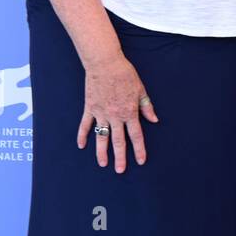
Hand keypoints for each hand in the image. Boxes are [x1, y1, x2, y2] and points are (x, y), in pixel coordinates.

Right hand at [77, 54, 157, 171]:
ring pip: (101, 137)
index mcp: (130, 112)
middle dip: (120, 157)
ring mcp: (101, 113)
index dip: (139, 149)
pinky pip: (85, 125)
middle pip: (118, 141)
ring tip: (103, 164)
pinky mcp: (90, 108)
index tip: (141, 160)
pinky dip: (82, 135)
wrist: (105, 64)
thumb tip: (154, 120)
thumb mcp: (141, 90)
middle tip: (120, 170)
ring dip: (102, 152)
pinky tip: (81, 146)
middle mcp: (115, 116)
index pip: (136, 135)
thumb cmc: (125, 75)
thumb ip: (146, 106)